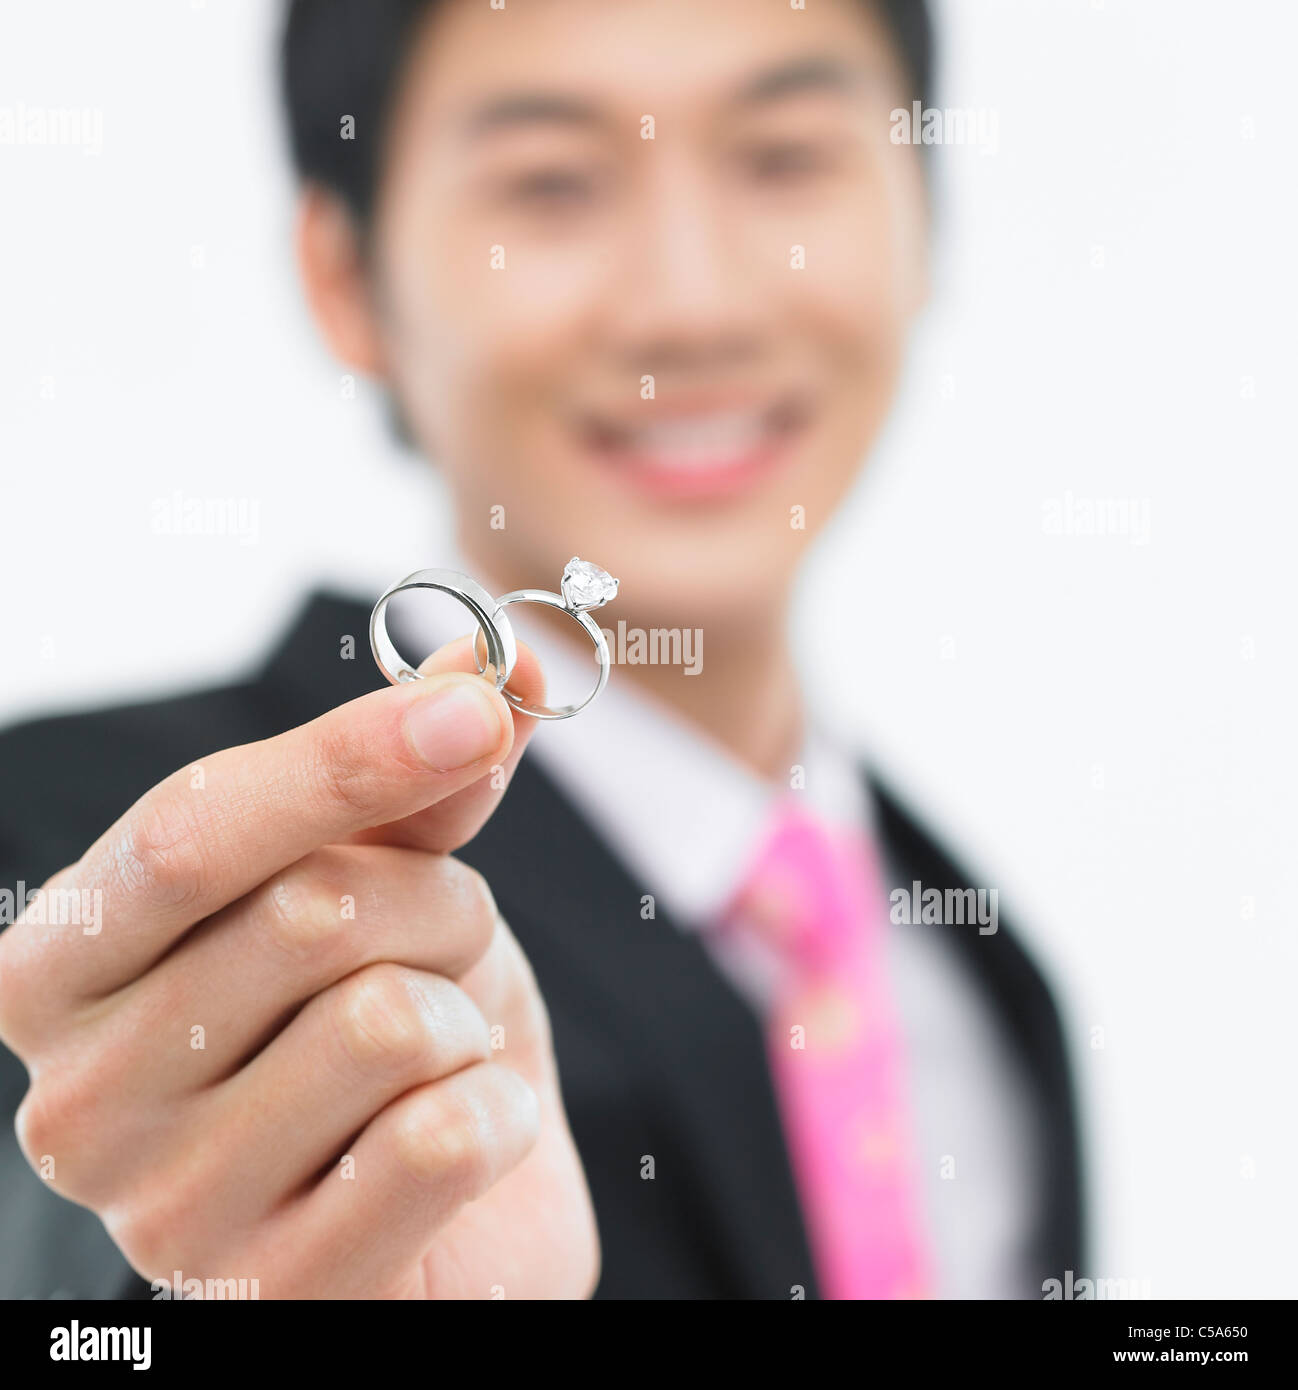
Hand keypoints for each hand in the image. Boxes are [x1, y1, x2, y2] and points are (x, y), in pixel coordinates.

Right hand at [0, 639, 598, 1298]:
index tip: (475, 709)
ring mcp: (167, 1215)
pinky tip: (460, 1141)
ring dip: (464, 1010)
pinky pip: (442, 1140)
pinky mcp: (277, 1299)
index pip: (189, 833)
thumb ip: (428, 775)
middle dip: (437, 901)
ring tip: (440, 1045)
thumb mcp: (399, 878)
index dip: (345, 758)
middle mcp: (78, 1099)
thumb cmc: (391, 1018)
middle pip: (312, 913)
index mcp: (68, 966)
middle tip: (445, 942)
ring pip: (388, 1022)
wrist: (448, 1204)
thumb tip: (495, 666)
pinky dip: (497, 1113)